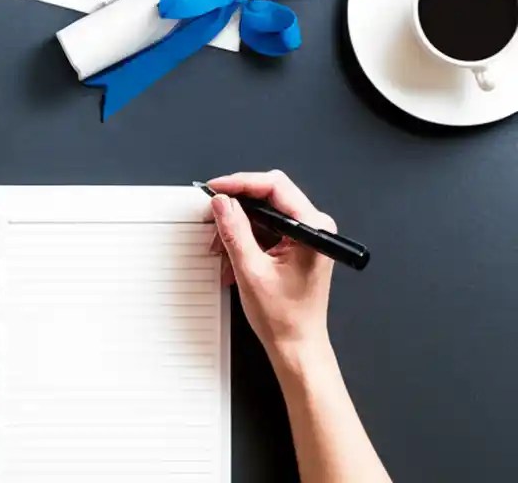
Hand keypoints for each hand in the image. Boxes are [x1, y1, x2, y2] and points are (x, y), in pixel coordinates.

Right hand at [207, 171, 337, 361]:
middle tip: (213, 214)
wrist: (296, 344)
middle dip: (236, 206)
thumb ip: (234, 231)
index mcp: (313, 229)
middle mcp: (314, 228)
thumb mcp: (251, 270)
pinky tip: (231, 255)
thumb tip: (222, 203)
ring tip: (220, 247)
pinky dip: (245, 238)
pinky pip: (266, 229)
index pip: (274, 186)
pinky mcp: (296, 245)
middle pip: (269, 196)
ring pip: (263, 213)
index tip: (216, 189)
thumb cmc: (286, 318)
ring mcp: (306, 236)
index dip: (241, 183)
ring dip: (237, 226)